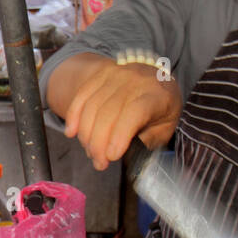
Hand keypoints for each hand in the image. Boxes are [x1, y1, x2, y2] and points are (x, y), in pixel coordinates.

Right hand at [61, 58, 181, 171]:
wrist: (156, 79)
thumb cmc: (161, 109)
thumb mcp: (166, 128)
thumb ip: (147, 140)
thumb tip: (124, 153)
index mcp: (157, 95)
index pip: (134, 113)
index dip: (120, 135)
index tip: (111, 156)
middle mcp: (136, 81)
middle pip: (108, 112)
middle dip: (99, 143)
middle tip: (99, 163)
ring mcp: (116, 75)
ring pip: (92, 106)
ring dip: (86, 135)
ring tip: (91, 153)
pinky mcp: (100, 74)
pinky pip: (81, 96)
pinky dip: (73, 116)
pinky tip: (72, 133)